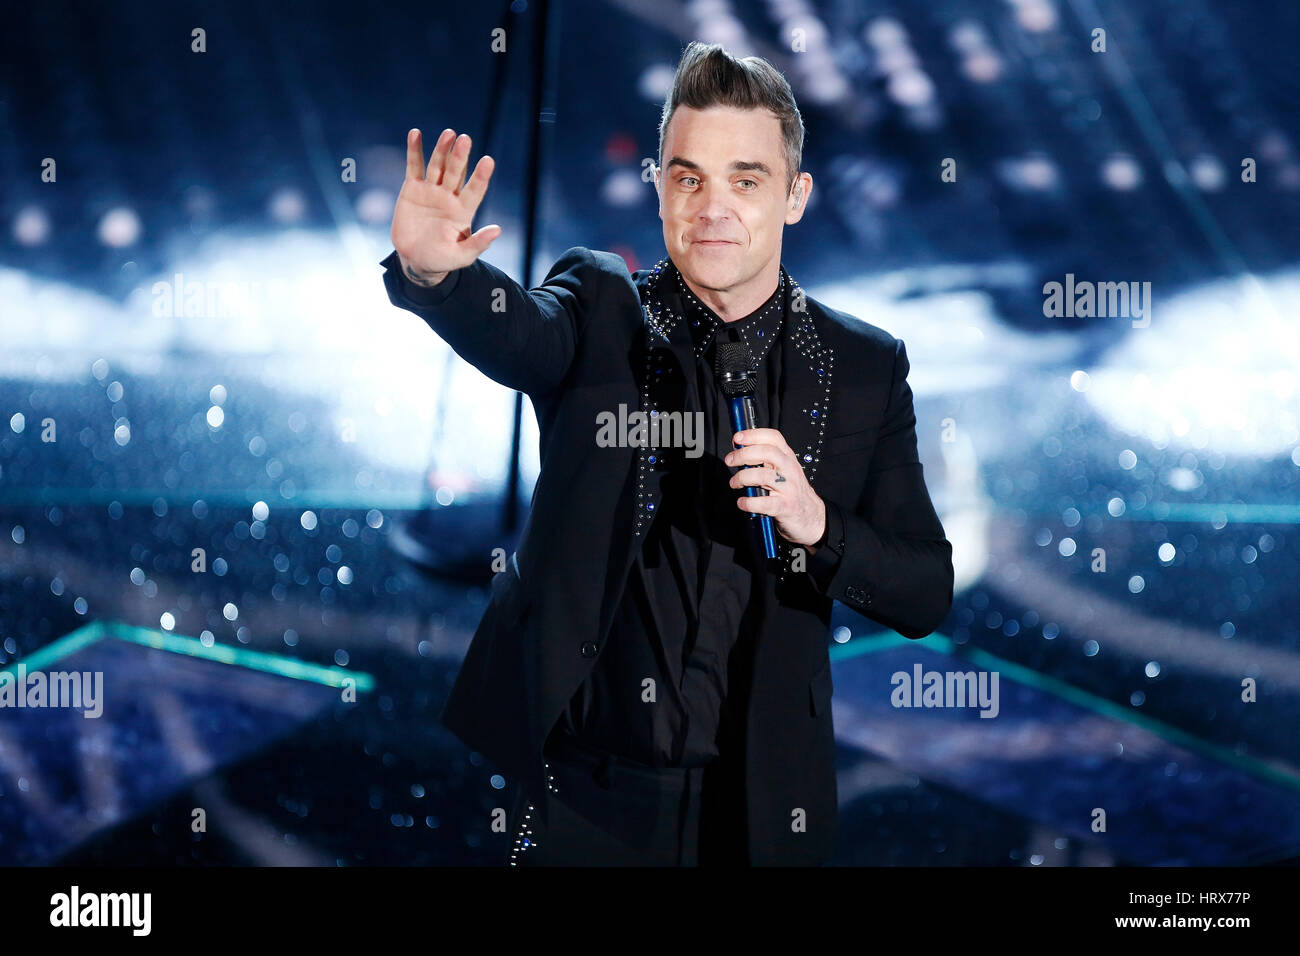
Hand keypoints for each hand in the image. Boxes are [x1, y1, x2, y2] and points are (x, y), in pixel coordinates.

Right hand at [391, 128, 500, 285]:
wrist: (416, 259)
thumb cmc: (442, 259)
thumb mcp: (462, 256)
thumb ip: (478, 243)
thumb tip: (498, 229)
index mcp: (464, 211)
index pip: (475, 190)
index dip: (481, 176)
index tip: (488, 161)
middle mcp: (450, 196)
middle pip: (456, 172)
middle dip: (460, 157)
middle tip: (466, 139)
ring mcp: (431, 190)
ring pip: (437, 165)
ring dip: (442, 149)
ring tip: (449, 134)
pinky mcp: (413, 188)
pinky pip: (414, 166)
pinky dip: (414, 150)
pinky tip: (416, 134)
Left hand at [724, 427, 826, 549]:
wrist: (810, 515)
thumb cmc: (791, 491)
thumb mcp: (782, 470)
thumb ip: (764, 459)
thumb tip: (739, 449)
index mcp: (788, 457)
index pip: (773, 438)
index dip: (753, 434)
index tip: (738, 438)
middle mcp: (790, 469)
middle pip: (767, 452)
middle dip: (743, 454)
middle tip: (729, 461)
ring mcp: (789, 488)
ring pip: (763, 476)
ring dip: (742, 478)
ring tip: (735, 483)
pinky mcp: (785, 507)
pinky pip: (764, 503)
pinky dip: (748, 502)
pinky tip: (742, 502)